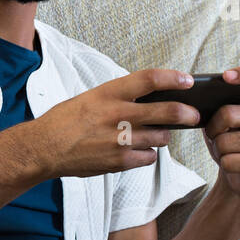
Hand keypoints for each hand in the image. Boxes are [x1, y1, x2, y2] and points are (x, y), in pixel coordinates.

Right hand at [32, 68, 201, 178]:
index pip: (150, 79)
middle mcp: (118, 114)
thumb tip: (148, 98)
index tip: (188, 81)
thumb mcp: (91, 98)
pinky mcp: (119, 161)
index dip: (174, 78)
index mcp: (109, 93)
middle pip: (167, 111)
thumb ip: (119, 97)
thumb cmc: (66, 121)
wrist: (45, 148)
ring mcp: (120, 140)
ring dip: (163, 136)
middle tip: (194, 115)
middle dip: (187, 114)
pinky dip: (147, 154)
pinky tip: (136, 150)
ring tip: (155, 134)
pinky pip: (149, 157)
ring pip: (161, 137)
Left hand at [201, 67, 239, 203]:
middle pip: (227, 114)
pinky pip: (229, 161)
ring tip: (228, 150)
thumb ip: (216, 108)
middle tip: (216, 135)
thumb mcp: (222, 122)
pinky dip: (224, 164)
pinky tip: (234, 164)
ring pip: (225, 142)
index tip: (225, 76)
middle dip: (213, 128)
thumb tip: (191, 104)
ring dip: (218, 149)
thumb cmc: (229, 142)